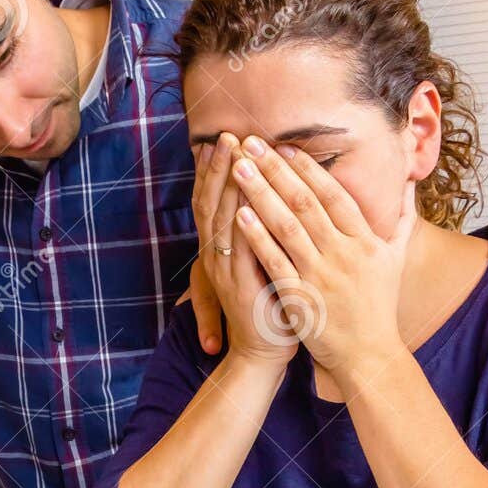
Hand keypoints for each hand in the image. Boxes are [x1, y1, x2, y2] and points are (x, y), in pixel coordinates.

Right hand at [191, 134, 297, 367]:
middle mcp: (216, 256)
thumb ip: (265, 232)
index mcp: (222, 247)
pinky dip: (241, 226)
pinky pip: (237, 251)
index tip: (227, 138)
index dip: (216, 169)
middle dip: (218, 168)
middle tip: (227, 136)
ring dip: (226, 187)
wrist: (262, 351)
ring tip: (233, 157)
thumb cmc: (270, 304)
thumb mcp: (266, 261)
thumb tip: (277, 197)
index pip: (214, 199)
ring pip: (220, 220)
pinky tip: (246, 203)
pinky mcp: (238, 288)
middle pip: (210, 202)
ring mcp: (223, 271)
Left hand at [230, 137, 415, 386]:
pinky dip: (257, 236)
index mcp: (365, 241)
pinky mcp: (300, 298)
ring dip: (260, 193)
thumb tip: (411, 184)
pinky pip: (274, 260)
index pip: (334, 195)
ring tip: (239, 167)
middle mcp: (343, 253)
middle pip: (305, 202)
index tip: (285, 145)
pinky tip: (239, 213)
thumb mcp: (395, 260)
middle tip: (251, 142)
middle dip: (277, 169)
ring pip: (286, 225)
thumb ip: (401, 219)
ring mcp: (320, 275)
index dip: (309, 168)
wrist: (369, 355)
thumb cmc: (379, 307)